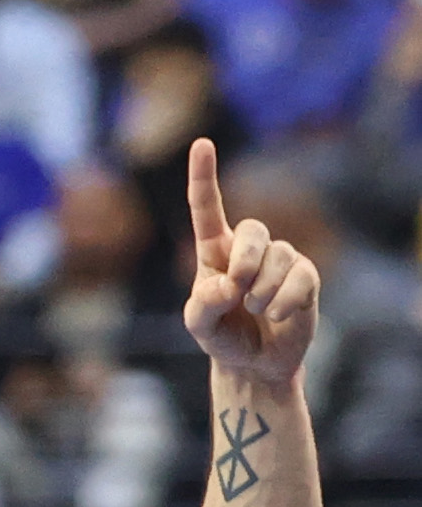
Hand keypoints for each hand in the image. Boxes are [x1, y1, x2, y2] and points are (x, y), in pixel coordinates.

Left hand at [182, 138, 317, 386]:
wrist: (254, 362)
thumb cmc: (221, 336)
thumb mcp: (200, 325)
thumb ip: (204, 304)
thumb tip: (230, 284)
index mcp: (215, 252)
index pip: (208, 209)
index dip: (204, 177)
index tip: (201, 143)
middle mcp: (248, 249)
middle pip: (252, 230)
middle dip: (245, 260)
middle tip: (238, 290)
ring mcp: (280, 260)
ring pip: (277, 258)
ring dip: (263, 293)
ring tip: (256, 311)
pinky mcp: (305, 276)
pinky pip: (300, 279)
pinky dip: (284, 303)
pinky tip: (277, 316)